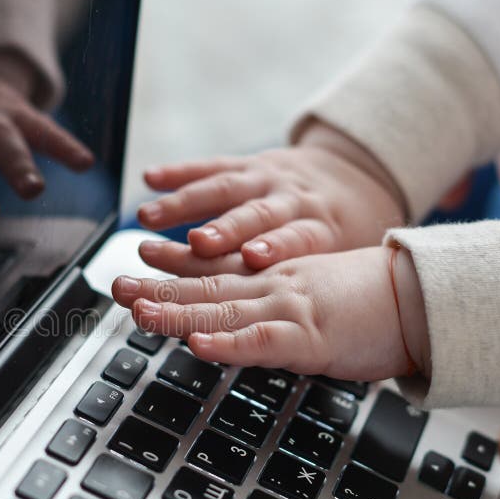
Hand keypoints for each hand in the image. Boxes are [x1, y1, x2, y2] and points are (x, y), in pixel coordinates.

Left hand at [112, 246, 429, 380]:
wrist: (413, 296)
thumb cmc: (362, 300)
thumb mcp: (305, 292)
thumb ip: (268, 302)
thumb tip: (234, 318)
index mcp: (268, 277)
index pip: (212, 269)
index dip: (172, 266)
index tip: (139, 260)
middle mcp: (268, 287)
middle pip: (204, 286)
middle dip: (156, 287)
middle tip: (117, 284)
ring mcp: (285, 309)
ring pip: (223, 310)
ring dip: (178, 312)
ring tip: (139, 310)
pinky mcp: (308, 338)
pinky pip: (262, 341)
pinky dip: (229, 344)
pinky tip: (199, 345)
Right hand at [137, 122, 404, 270]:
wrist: (351, 181)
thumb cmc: (340, 237)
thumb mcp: (341, 269)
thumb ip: (314, 291)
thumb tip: (287, 333)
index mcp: (319, 226)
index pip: (297, 238)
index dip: (275, 246)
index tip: (253, 258)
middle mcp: (290, 199)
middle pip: (254, 215)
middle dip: (223, 228)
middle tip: (197, 242)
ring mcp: (265, 179)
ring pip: (225, 189)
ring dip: (185, 204)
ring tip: (148, 218)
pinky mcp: (244, 165)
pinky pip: (210, 168)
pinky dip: (178, 174)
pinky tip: (150, 179)